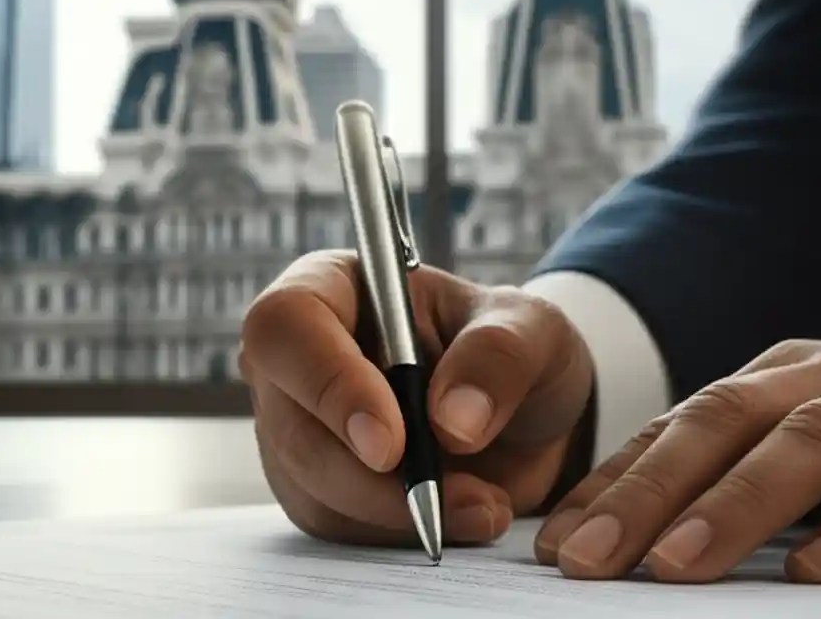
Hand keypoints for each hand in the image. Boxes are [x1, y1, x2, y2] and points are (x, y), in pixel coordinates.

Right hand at [239, 250, 593, 546]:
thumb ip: (498, 355)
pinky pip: (338, 527)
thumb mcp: (532, 327)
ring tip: (484, 504)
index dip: (328, 384)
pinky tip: (455, 514)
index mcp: (329, 287)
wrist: (524, 413)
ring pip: (312, 488)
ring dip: (400, 513)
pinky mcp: (313, 488)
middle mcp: (295, 358)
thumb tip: (453, 422)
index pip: (287, 326)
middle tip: (462, 497)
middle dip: (373, 479)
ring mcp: (295, 427)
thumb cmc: (511, 347)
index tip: (391, 444)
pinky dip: (401, 533)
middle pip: (291, 426)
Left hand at [534, 338, 820, 582]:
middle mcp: (817, 380)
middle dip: (647, 491)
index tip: (553, 547)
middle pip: (722, 420)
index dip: (611, 486)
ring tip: (671, 564)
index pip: (676, 428)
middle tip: (584, 560)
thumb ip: (728, 472)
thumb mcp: (795, 438)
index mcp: (775, 381)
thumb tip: (616, 543)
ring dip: (734, 503)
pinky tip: (803, 568)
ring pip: (807, 438)